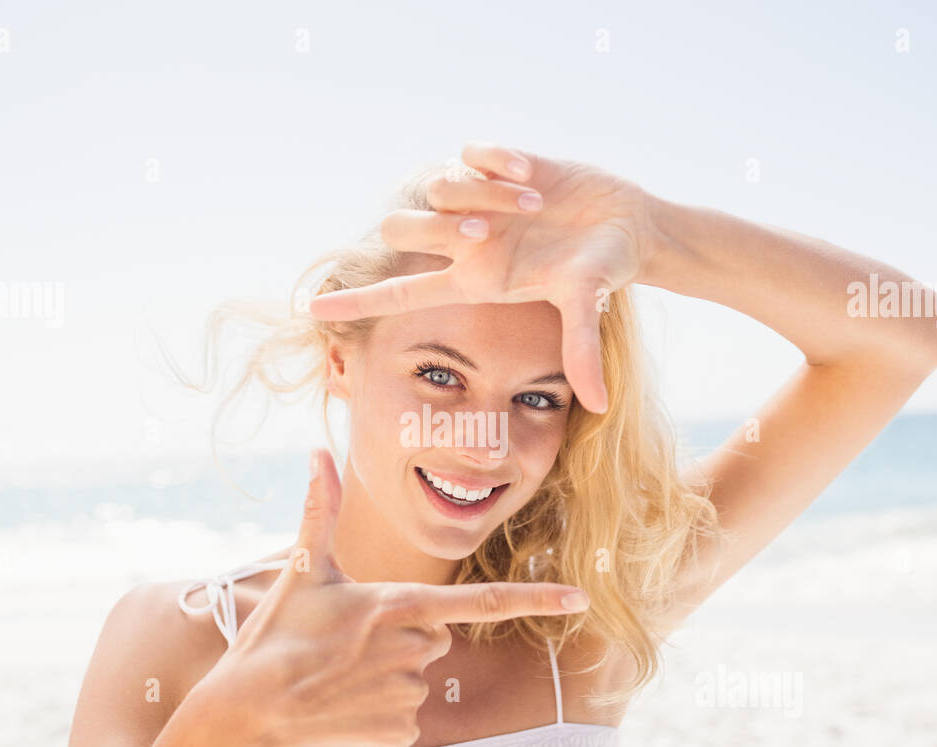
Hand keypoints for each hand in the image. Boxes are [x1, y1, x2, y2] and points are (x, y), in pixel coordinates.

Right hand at [204, 448, 589, 746]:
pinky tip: (344, 707)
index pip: (483, 601)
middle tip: (352, 641)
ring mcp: (409, 694)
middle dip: (406, 634)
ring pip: (420, 676)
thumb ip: (319, 510)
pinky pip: (407, 717)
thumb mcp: (301, 571)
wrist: (246, 713)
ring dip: (390, 674)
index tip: (582, 597)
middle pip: (437, 634)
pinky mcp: (400, 731)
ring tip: (340, 674)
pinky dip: (381, 713)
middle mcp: (414, 649)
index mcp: (399, 605)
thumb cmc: (275, 637)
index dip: (537, 597)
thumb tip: (315, 453)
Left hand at [308, 141, 658, 413]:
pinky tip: (531, 171)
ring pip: (436, 187)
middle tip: (491, 231)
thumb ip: (583, 349)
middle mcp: (465, 242)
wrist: (627, 223)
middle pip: (402, 231)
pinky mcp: (493, 164)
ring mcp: (475, 201)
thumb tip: (599, 406)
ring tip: (533, 202)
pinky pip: (469, 152)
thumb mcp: (588, 304)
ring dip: (482, 193)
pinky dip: (498, 159)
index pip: (399, 294)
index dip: (355, 302)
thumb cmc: (604, 268)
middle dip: (440, 229)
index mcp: (474, 280)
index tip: (309, 311)